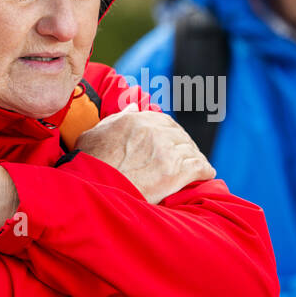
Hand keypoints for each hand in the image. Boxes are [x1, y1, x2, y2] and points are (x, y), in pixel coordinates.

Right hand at [73, 104, 215, 203]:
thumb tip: (132, 107)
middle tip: (187, 156)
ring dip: (195, 158)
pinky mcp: (176, 173)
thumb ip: (116, 119)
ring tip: (198, 166)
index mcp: (137, 121)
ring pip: (191, 150)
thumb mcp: (94, 134)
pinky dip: (205, 171)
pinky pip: (199, 167)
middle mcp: (155, 132)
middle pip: (180, 136)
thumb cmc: (88, 164)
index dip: (171, 132)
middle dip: (185, 145)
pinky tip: (207, 174)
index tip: (173, 141)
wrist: (93, 189)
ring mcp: (167, 152)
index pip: (163, 121)